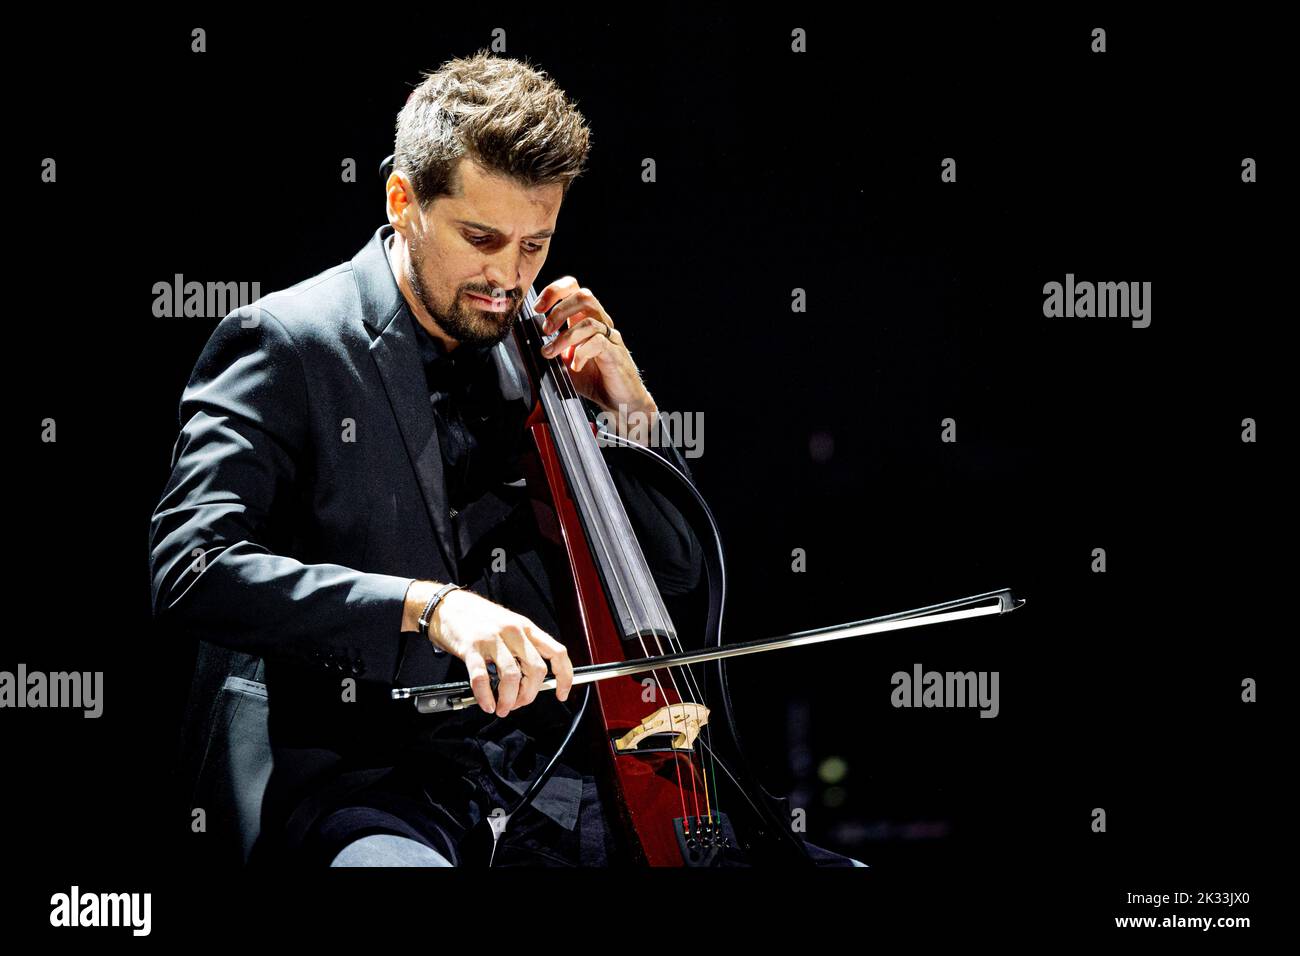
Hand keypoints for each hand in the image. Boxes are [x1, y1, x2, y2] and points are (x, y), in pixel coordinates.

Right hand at [429, 588, 572, 715]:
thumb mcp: (508, 625)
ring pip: (512, 677)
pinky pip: (482, 678)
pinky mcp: (471, 647)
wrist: (446, 605)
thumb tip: (532, 679)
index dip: (564, 676)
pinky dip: (485, 696)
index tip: (562, 693)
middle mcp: (513, 632)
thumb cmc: (476, 617)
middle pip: (536, 670)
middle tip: (519, 704)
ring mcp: (492, 639)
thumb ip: (523, 647)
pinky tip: (486, 703)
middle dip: (530, 694)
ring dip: (509, 700)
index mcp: (525, 627)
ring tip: (502, 708)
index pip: (557, 652)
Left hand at [535, 278, 657, 433]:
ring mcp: (611, 338)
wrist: (619, 401)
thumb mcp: (565, 361)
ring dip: (565, 337)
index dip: (554, 291)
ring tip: (551, 353)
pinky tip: (575, 366)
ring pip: (589, 322)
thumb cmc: (594, 379)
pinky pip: (598, 343)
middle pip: (584, 296)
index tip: (537, 308)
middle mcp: (601, 324)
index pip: (574, 289)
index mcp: (587, 320)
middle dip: (559, 309)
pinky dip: (581, 353)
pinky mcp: (616, 354)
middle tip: (545, 330)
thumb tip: (528, 342)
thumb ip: (552, 348)